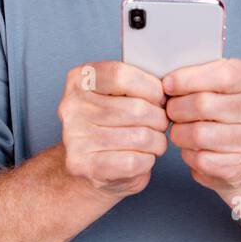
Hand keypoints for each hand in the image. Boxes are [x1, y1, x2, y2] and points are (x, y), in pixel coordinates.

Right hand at [57, 61, 167, 196]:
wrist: (88, 167)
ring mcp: (75, 138)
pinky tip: (143, 158)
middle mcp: (72, 107)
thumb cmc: (110, 126)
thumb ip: (136, 85)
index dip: (150, 87)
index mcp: (79, 80)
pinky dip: (147, 160)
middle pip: (136, 108)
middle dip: (159, 118)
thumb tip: (168, 88)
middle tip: (160, 124)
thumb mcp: (117, 94)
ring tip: (153, 142)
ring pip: (140, 136)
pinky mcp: (84, 166)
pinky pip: (133, 161)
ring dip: (157, 141)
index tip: (160, 97)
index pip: (121, 75)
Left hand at [163, 59, 240, 197]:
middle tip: (172, 110)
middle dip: (177, 107)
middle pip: (203, 104)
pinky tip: (192, 148)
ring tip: (180, 129)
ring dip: (179, 132)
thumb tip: (169, 80)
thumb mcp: (227, 83)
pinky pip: (202, 160)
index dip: (189, 79)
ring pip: (198, 134)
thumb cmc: (231, 109)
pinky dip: (188, 154)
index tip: (169, 84)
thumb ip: (203, 74)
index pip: (223, 75)